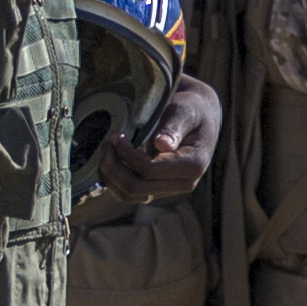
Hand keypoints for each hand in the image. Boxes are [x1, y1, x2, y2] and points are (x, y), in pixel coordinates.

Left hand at [101, 73, 218, 197]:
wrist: (199, 117)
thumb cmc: (191, 110)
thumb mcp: (184, 112)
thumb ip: (173, 127)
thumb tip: (161, 145)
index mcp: (193, 165)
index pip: (150, 170)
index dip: (127, 155)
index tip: (118, 136)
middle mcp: (184, 183)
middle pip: (138, 188)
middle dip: (115, 167)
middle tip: (107, 144)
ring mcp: (170, 189)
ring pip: (130, 195)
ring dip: (111, 177)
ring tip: (107, 152)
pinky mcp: (158, 188)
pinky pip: (130, 194)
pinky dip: (114, 181)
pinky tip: (111, 162)